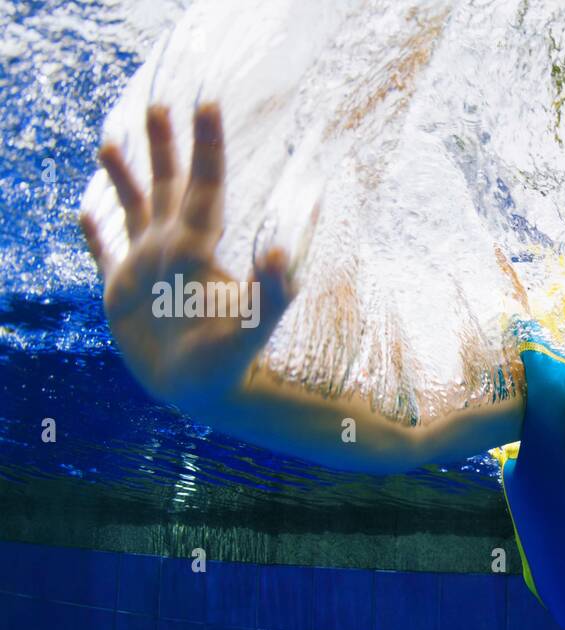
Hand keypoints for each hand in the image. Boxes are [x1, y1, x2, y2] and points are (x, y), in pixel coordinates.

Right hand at [80, 103, 293, 412]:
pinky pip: (103, 257)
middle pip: (168, 186)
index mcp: (197, 248)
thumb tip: (285, 253)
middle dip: (164, 146)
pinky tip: (82, 215)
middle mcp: (172, 250)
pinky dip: (93, 237)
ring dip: (125, 178)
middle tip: (160, 102)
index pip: (203, 187)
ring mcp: (145, 270)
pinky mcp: (121, 296)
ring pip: (133, 211)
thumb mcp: (253, 325)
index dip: (206, 146)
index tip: (209, 102)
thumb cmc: (234, 363)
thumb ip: (271, 291)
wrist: (207, 395)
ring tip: (112, 143)